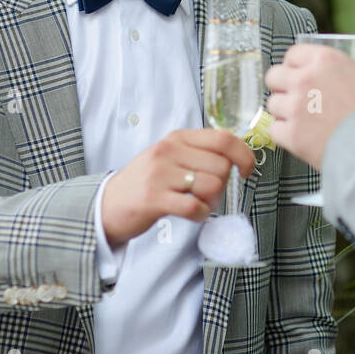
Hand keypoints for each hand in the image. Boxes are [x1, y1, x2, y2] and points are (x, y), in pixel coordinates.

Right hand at [101, 129, 254, 245]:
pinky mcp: (154, 198)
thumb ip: (199, 153)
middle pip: (221, 166)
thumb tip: (236, 156)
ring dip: (212, 202)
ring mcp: (160, 174)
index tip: (247, 170)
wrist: (108, 204)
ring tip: (197, 204)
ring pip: (211, 186)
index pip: (223, 139)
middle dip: (223, 186)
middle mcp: (168, 151)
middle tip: (208, 194)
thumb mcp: (170, 157)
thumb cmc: (146, 183)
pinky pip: (195, 207)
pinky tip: (191, 215)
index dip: (244, 155)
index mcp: (176, 138)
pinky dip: (200, 215)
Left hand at [265, 44, 354, 169]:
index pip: (293, 54)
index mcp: (325, 60)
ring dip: (283, 111)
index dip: (295, 65)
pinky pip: (274, 130)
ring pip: (272, 104)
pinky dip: (284, 134)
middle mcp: (304, 80)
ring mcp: (294, 108)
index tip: (299, 72)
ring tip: (300, 121)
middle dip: (282, 86)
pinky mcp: (291, 135)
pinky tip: (298, 137)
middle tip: (295, 96)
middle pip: (274, 76)